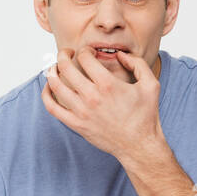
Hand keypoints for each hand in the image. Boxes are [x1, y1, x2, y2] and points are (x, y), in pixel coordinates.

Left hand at [41, 47, 164, 162]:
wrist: (138, 145)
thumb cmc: (145, 116)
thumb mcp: (150, 85)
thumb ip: (137, 64)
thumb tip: (120, 55)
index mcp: (108, 85)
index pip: (84, 58)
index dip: (84, 50)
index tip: (87, 52)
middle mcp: (91, 97)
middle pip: (65, 67)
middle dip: (63, 55)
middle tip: (67, 53)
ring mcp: (81, 112)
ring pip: (55, 85)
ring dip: (52, 71)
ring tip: (55, 66)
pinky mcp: (75, 124)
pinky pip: (52, 107)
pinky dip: (46, 94)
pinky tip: (48, 87)